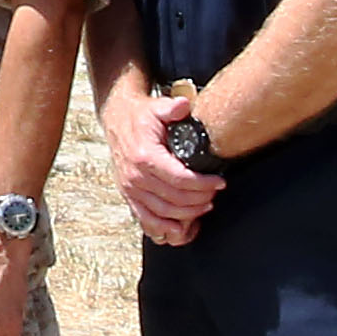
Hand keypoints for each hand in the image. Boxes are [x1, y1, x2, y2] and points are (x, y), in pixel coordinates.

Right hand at [98, 81, 218, 246]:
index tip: (219, 182)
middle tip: (214, 194)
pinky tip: (180, 229)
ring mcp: (130, 189)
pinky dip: (164, 229)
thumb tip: (184, 105)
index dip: (203, 184)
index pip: (179, 179)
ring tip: (204, 207)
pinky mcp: (129, 196)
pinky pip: (146, 220)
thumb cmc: (140, 116)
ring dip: (186, 215)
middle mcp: (135, 176)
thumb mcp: (157, 107)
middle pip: (174, 199)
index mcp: (144, 156)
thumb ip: (173, 108)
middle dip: (199, 200)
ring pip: (162, 213)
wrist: (117, 119)